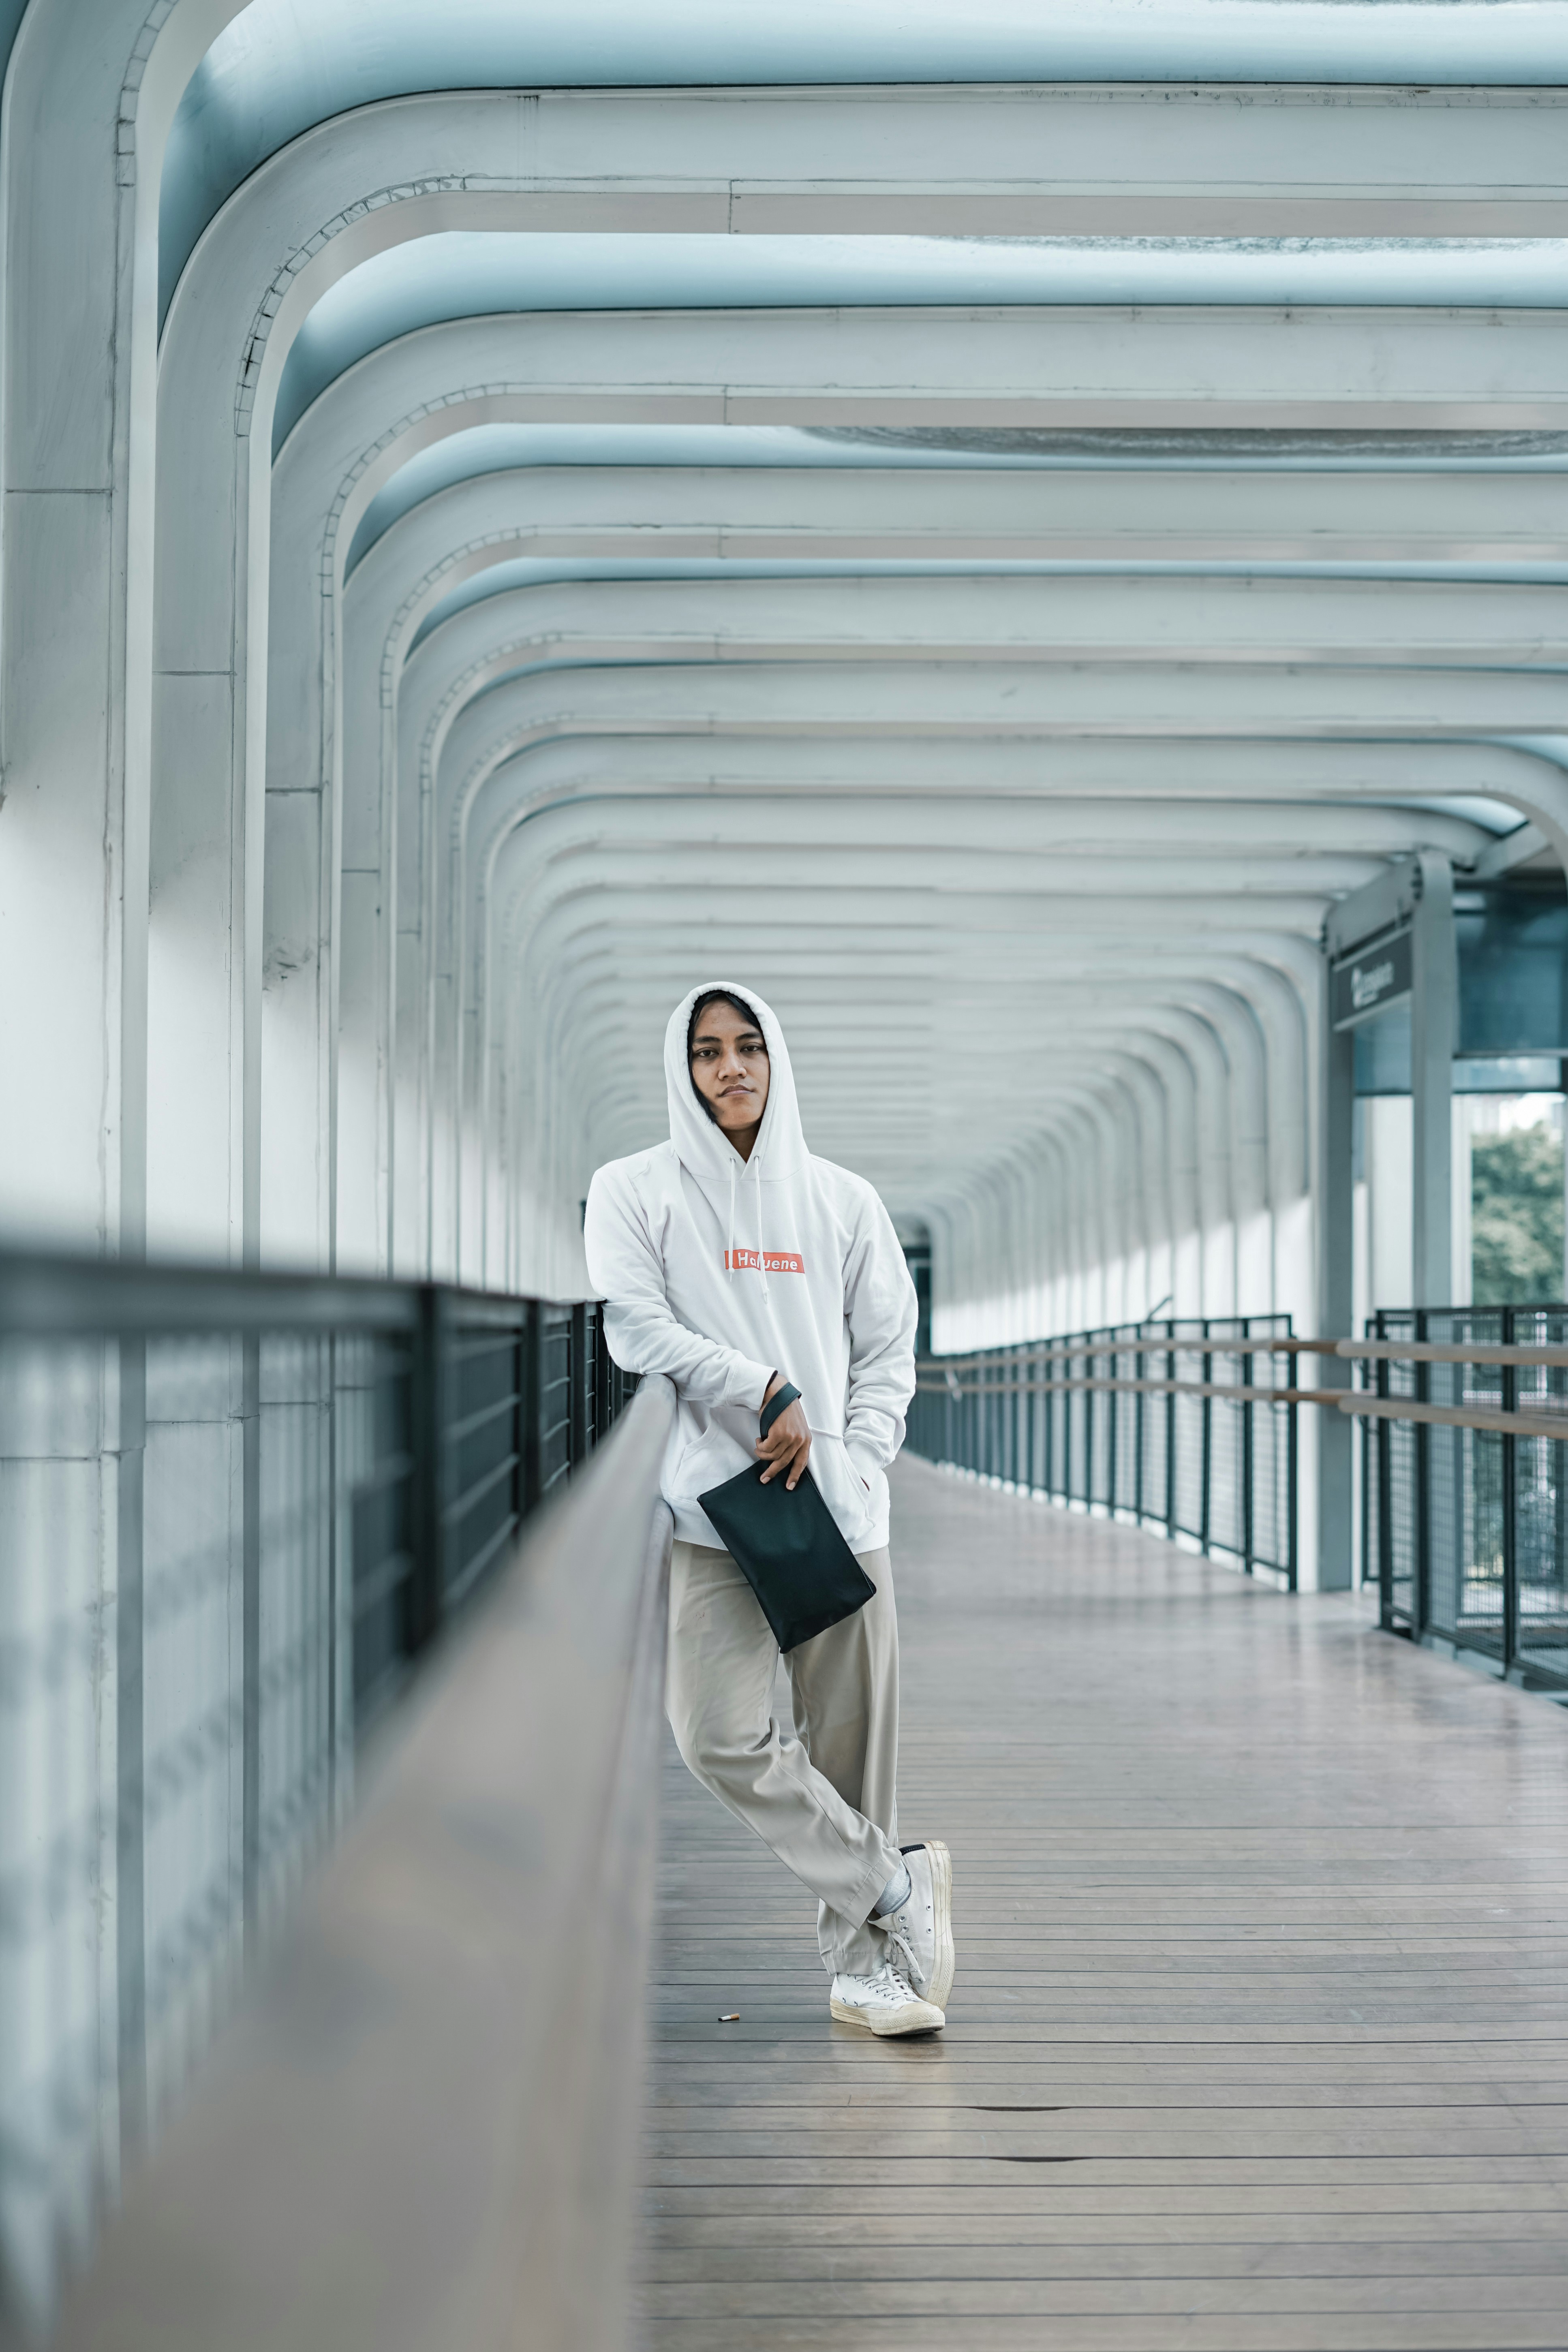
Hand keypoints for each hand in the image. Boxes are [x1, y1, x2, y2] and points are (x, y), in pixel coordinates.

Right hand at [757, 1373, 811, 1490]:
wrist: (778, 1394)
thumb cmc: (784, 1410)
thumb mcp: (796, 1427)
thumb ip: (793, 1442)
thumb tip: (782, 1459)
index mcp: (806, 1439)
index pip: (802, 1462)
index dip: (795, 1475)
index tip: (789, 1486)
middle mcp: (800, 1440)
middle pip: (785, 1463)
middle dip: (773, 1472)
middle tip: (764, 1479)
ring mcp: (790, 1437)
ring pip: (772, 1456)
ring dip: (762, 1454)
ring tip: (758, 1448)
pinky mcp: (778, 1434)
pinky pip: (765, 1449)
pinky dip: (759, 1446)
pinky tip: (758, 1440)